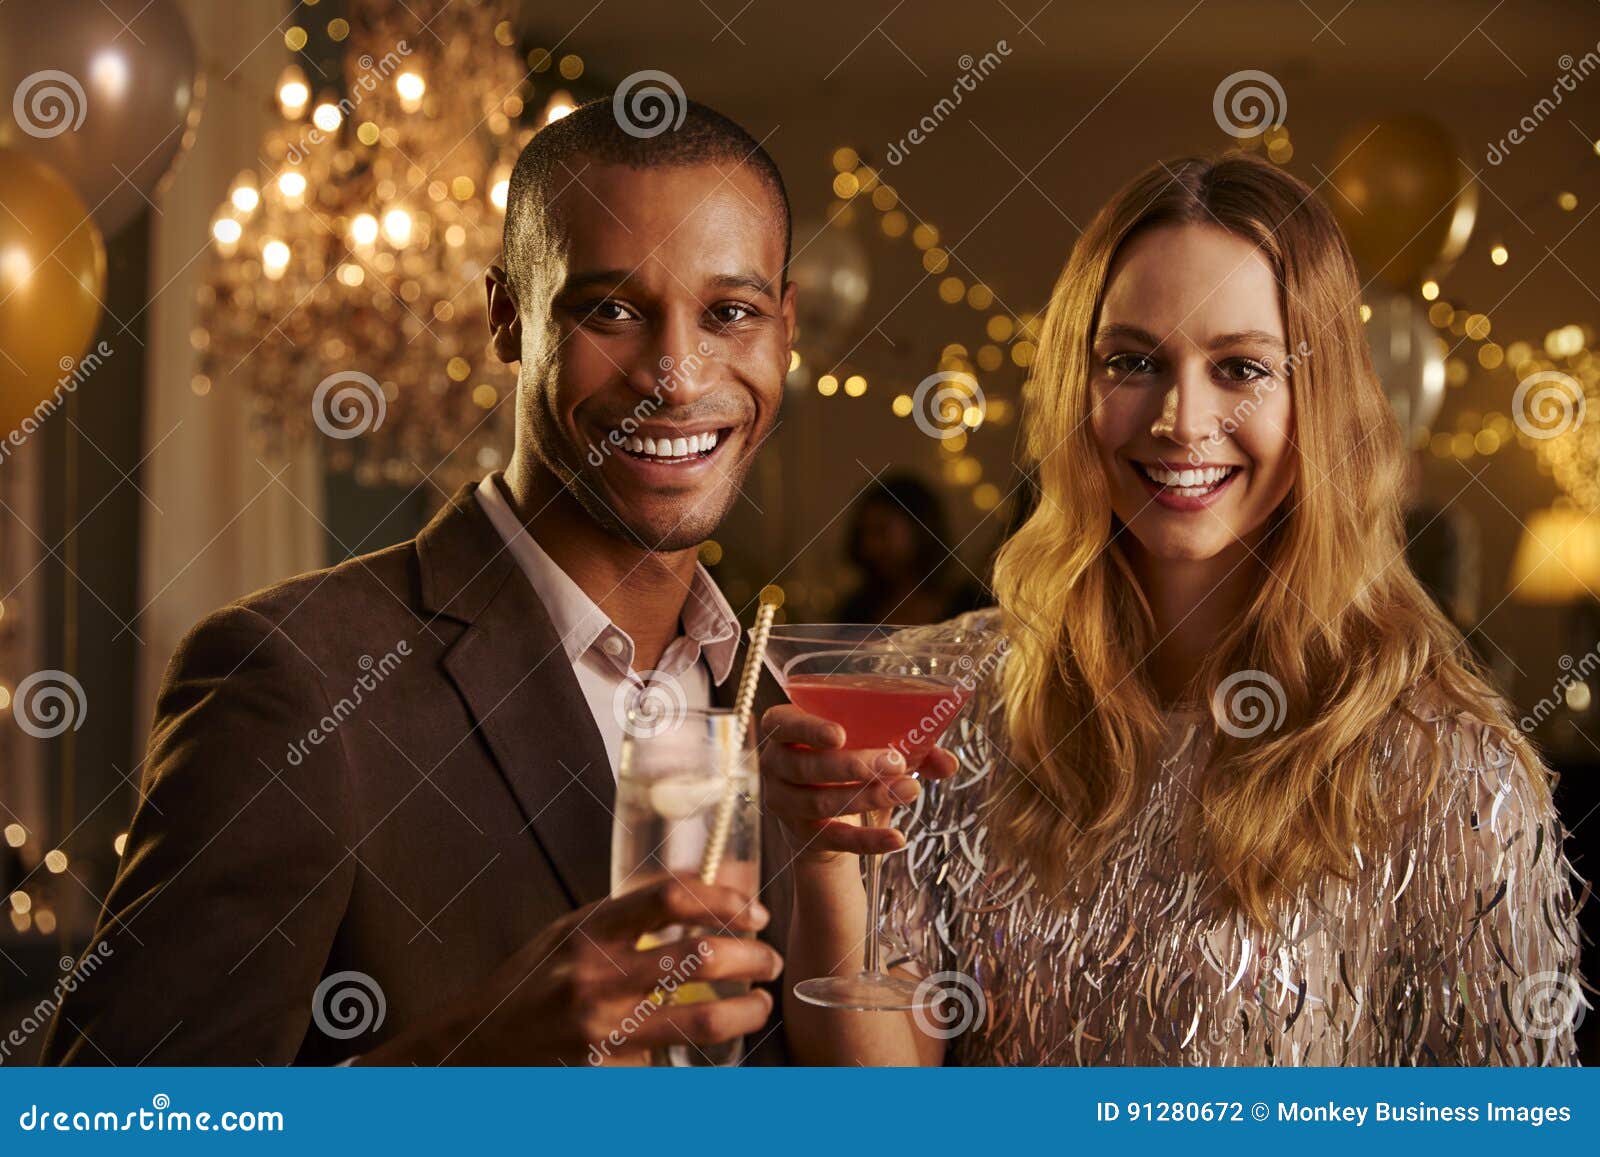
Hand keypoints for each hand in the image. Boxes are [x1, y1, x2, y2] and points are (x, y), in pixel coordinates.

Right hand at [359, 877, 782, 1064]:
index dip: (724, 900)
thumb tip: (700, 893)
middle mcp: (595, 978)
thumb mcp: (569, 932)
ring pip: (702, 1020)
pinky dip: (698, 1050)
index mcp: (588, 931)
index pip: (669, 897)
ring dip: (746, 1010)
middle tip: (768, 959)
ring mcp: (601, 1031)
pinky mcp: (606, 1073)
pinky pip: (670, 1060)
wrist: (476, 1047)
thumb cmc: (531, 983)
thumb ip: (625, 916)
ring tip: (760, 1002)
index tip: (753, 911)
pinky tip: (712, 1042)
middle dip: (752, 957)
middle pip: (700, 957)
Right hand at [757, 703, 958, 863]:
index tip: (841, 735)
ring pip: (823, 802)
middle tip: (897, 762)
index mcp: (784, 729)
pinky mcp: (804, 835)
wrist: (826, 817)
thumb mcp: (869, 745)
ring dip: (869, 797)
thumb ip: (911, 747)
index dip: (809, 729)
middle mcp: (775, 765)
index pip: (784, 723)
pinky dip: (868, 842)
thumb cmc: (849, 762)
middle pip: (809, 767)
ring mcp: (784, 803)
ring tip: (911, 789)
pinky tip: (898, 838)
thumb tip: (950, 763)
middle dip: (855, 766)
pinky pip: (836, 839)